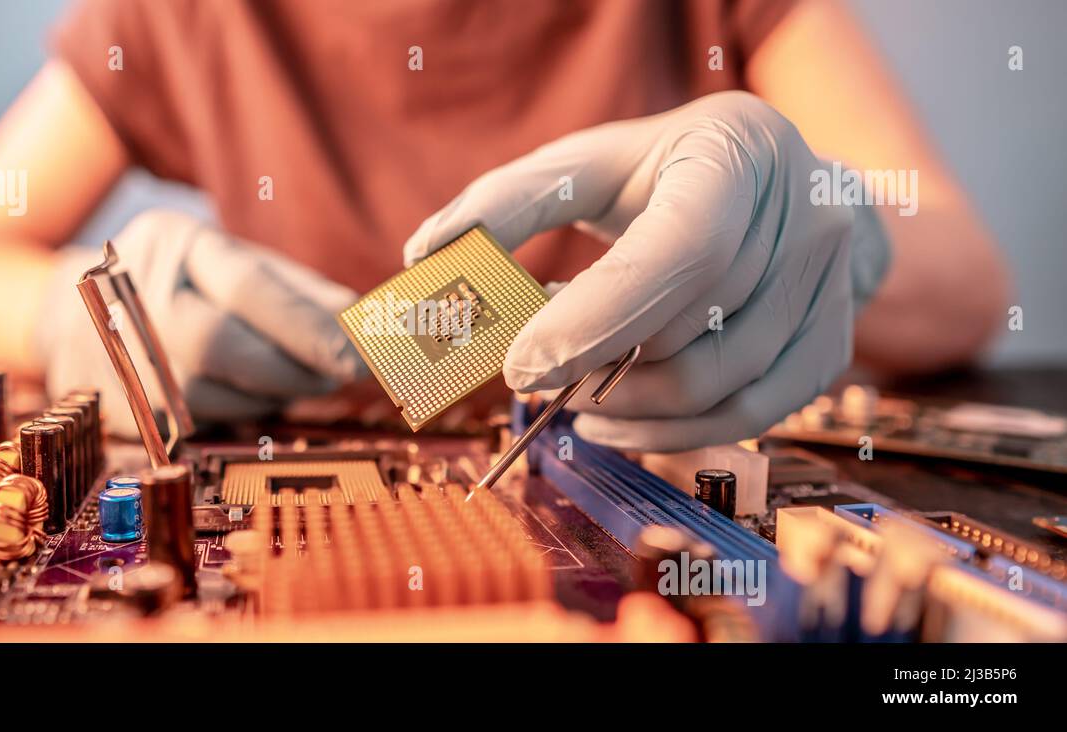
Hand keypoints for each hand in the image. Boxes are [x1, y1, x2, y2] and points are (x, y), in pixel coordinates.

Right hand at [40, 209, 365, 435]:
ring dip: (275, 393)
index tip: (361, 353)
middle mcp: (138, 299)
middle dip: (295, 367)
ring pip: (215, 393)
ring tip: (301, 376)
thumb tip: (366, 324)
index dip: (307, 326)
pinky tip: (258, 392)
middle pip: (222, 345)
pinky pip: (202, 421)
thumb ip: (299, 291)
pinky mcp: (123, 407)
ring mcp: (122, 357)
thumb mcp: (232, 262)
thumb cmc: (182, 281)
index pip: (247, 289)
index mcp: (174, 246)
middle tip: (344, 372)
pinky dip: (244, 411)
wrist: (73, 315)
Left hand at [404, 91, 889, 451]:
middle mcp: (804, 216)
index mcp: (737, 153)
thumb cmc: (663, 174)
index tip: (522, 365)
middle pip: (692, 329)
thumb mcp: (587, 166)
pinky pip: (753, 416)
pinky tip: (618, 420)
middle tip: (532, 372)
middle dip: (597, 365)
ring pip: (719, 385)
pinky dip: (673, 432)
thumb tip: (424, 253)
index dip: (600, 317)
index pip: (681, 250)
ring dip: (627, 406)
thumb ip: (507, 201)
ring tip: (569, 394)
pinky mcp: (830, 342)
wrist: (773, 186)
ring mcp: (829, 285)